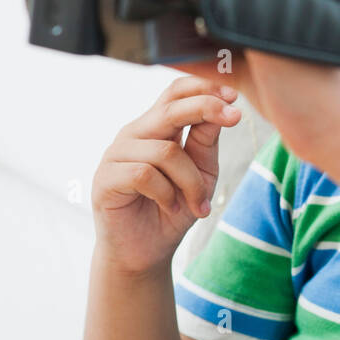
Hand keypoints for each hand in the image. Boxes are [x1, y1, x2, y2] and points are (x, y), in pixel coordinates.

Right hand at [91, 76, 242, 274]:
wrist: (148, 251)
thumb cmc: (175, 207)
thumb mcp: (201, 172)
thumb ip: (205, 142)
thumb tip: (222, 108)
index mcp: (156, 128)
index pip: (175, 93)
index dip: (203, 88)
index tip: (234, 97)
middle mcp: (134, 135)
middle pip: (169, 110)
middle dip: (206, 109)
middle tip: (235, 117)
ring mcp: (116, 155)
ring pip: (165, 151)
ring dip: (190, 181)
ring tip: (197, 203)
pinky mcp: (105, 179)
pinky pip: (144, 175)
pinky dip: (167, 193)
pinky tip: (171, 206)